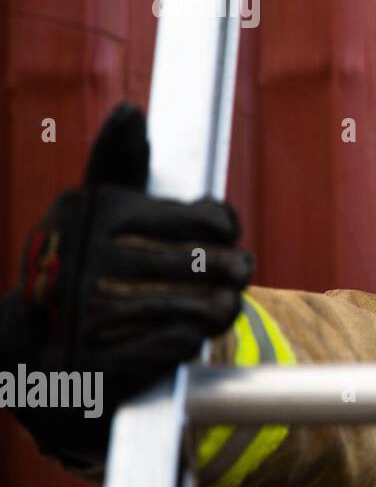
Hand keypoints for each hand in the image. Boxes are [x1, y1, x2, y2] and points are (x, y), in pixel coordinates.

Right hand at [1, 103, 252, 467]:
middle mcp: (82, 265)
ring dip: (219, 310)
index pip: (194, 217)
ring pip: (193, 310)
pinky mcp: (93, 373)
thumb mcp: (89, 212)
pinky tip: (191, 337)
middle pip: (201, 264)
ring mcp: (83, 322)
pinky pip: (170, 350)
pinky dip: (188, 344)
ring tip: (224, 308)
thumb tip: (131, 114)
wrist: (23, 351)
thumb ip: (117, 166)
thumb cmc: (74, 268)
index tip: (224, 231)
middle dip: (231, 269)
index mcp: (89, 218)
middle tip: (240, 273)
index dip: (220, 224)